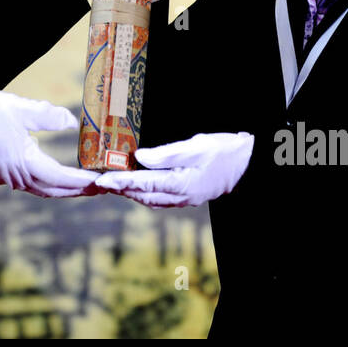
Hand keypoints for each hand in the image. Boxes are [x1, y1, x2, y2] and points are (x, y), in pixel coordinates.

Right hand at [0, 89, 105, 197]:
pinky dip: (50, 184)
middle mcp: (18, 175)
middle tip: (103, 187)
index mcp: (25, 161)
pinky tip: (58, 178)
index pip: (62, 178)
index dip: (83, 180)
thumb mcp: (20, 108)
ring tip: (86, 184)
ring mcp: (9, 177)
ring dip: (66, 189)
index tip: (102, 180)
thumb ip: (48, 116)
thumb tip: (71, 122)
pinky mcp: (3, 173)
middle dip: (80, 190)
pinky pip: (33, 185)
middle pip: (56, 190)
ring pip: (44, 190)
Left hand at [93, 132, 253, 207]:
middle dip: (119, 188)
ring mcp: (184, 199)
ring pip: (149, 199)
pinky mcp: (188, 196)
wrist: (250, 165)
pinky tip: (137, 186)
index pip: (143, 184)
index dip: (120, 181)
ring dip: (130, 192)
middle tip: (98, 182)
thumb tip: (138, 157)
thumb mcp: (196, 147)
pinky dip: (143, 192)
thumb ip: (166, 154)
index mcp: (181, 185)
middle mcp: (180, 197)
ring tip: (111, 184)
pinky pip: (159, 199)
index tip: (101, 179)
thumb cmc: (225, 151)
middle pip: (142, 194)